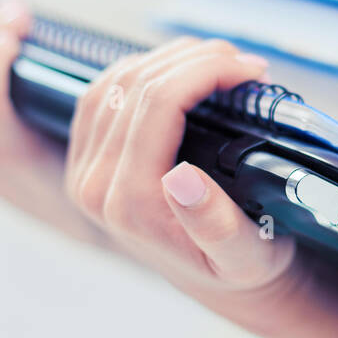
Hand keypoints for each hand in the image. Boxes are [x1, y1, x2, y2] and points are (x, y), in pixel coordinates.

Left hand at [64, 37, 305, 323]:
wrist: (217, 279)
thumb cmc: (242, 264)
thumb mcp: (244, 257)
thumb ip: (216, 225)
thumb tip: (181, 178)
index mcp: (131, 205)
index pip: (159, 105)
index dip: (207, 71)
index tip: (253, 70)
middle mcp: (95, 187)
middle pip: (136, 86)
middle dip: (197, 59)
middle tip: (247, 63)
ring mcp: (84, 170)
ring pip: (116, 81)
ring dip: (170, 58)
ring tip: (222, 60)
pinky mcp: (84, 158)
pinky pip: (103, 93)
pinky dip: (144, 69)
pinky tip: (182, 69)